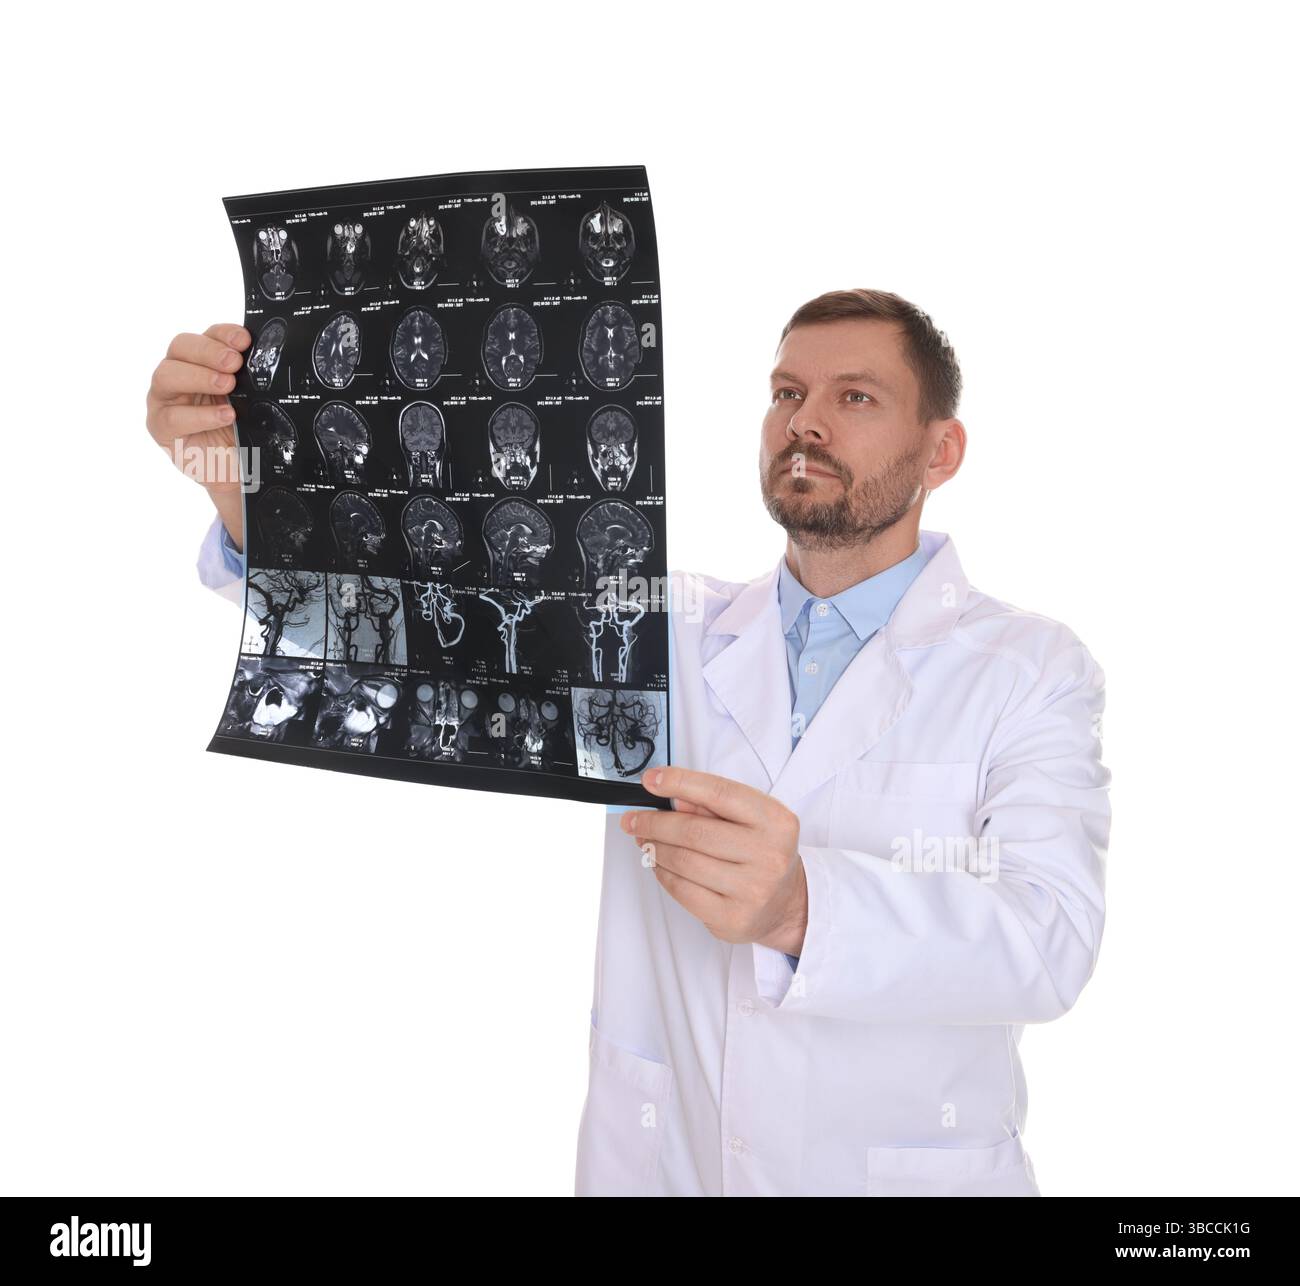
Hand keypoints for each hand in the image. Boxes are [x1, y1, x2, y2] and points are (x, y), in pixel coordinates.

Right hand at [146, 323, 250, 547]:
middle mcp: (179, 374)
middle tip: (234, 363)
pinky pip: (172, 417)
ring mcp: (165, 399)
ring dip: (199, 376)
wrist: (242, 471)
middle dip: (208, 351)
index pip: (208, 336)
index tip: (245, 340)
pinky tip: (225, 416)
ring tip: (227, 385)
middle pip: (180, 347)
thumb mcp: (254, 401)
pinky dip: (200, 415)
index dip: (224, 334)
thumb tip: (269, 356)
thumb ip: (253, 378)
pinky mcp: (161, 428)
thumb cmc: (246, 431)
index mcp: (203, 361)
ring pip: (167, 375)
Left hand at [620, 766, 807, 954]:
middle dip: (654, 822)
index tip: (651, 779)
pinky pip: (682, 891)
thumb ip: (712, 805)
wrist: (786, 904)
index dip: (680, 782)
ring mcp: (752, 890)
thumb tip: (670, 796)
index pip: (719, 792)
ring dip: (654, 848)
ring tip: (644, 839)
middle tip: (633, 818)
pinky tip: (658, 863)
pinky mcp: (732, 918)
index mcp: (776, 821)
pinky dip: (662, 873)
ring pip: (684, 862)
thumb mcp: (750, 819)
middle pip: (694, 832)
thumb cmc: (761, 853)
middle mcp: (768, 855)